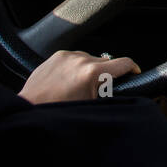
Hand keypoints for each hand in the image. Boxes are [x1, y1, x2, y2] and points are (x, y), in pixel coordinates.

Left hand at [17, 50, 140, 103]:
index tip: (134, 72)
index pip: (123, 63)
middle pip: (106, 62)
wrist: (31, 109)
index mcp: (92, 72)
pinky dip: (76, 68)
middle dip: (106, 74)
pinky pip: (75, 58)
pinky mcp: (57, 55)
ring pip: (90, 59)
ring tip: (80, 86)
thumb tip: (121, 89)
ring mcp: (68, 56)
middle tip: (99, 89)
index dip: (133, 68)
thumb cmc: (58, 112)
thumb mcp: (91, 106)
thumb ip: (109, 93)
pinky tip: (69, 81)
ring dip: (90, 70)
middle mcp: (80, 60)